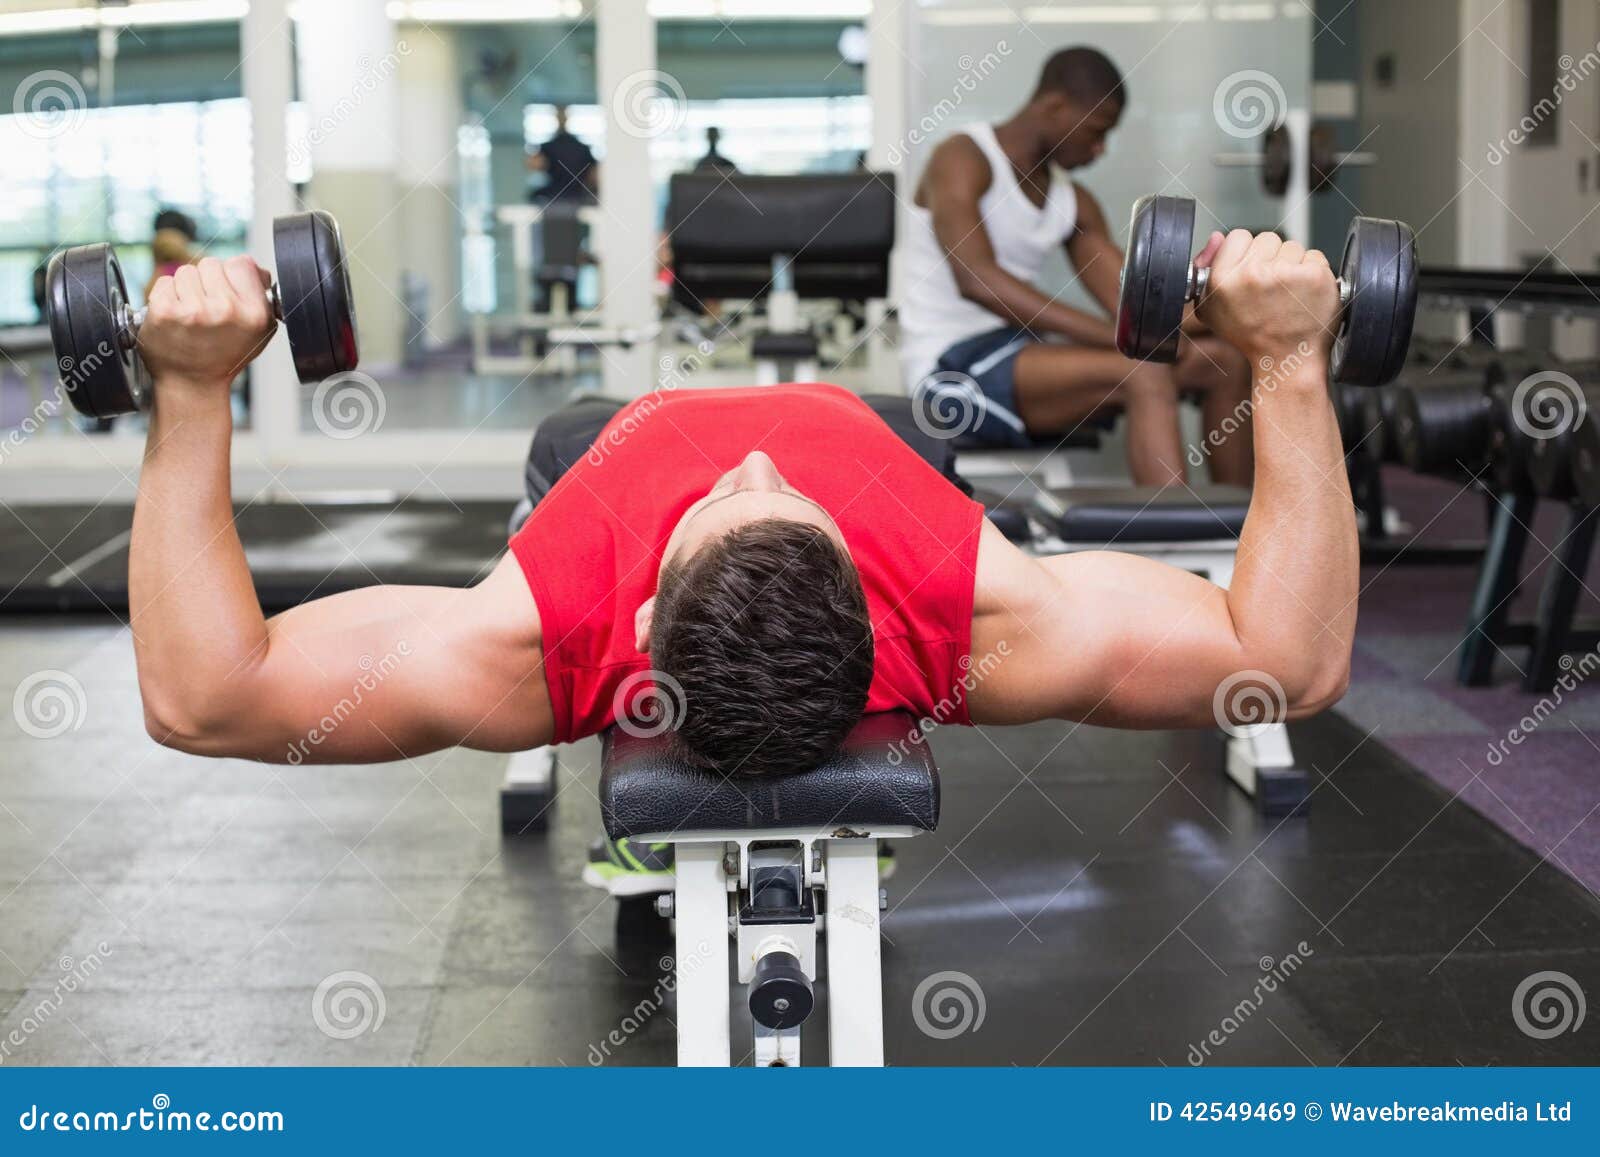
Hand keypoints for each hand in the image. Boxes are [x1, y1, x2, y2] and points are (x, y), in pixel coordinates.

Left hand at [139, 256, 274, 402]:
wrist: (192, 384)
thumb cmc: (224, 355)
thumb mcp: (257, 331)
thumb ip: (259, 295)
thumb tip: (256, 268)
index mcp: (253, 313)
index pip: (241, 263)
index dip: (232, 276)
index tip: (227, 293)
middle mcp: (226, 310)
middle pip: (211, 263)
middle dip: (207, 282)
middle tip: (207, 310)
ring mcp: (193, 310)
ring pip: (186, 271)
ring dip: (186, 289)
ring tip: (190, 315)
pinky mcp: (164, 311)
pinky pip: (165, 283)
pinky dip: (166, 296)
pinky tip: (174, 317)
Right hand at [1192, 229, 1337, 367]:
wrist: (1286, 359)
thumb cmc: (1250, 335)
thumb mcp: (1212, 308)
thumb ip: (1207, 269)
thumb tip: (1216, 238)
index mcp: (1223, 279)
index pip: (1237, 236)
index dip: (1246, 253)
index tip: (1252, 273)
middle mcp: (1251, 274)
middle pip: (1267, 238)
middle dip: (1272, 258)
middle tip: (1271, 288)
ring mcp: (1285, 273)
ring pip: (1293, 247)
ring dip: (1293, 265)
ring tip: (1288, 294)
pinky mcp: (1313, 276)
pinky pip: (1315, 257)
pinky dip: (1313, 274)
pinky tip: (1305, 295)